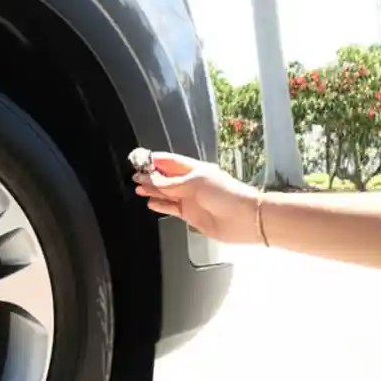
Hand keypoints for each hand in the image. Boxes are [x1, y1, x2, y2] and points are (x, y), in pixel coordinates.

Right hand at [132, 151, 263, 243]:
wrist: (245, 219)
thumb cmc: (225, 194)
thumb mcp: (195, 183)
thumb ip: (170, 184)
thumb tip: (149, 181)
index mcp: (194, 170)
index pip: (170, 162)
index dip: (155, 161)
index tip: (139, 160)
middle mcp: (190, 183)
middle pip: (166, 177)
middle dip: (150, 176)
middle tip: (135, 176)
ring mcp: (190, 199)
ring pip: (166, 193)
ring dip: (152, 190)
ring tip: (138, 188)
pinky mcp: (190, 215)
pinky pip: (171, 208)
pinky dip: (160, 205)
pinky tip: (151, 203)